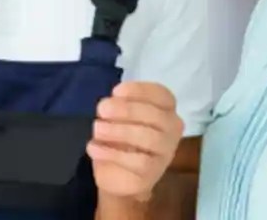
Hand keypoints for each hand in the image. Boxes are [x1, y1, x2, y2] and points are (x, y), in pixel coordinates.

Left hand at [87, 82, 183, 202]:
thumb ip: (117, 107)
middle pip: (155, 116)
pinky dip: (113, 154)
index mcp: (166, 108)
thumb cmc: (119, 137)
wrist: (117, 175)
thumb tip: (109, 105)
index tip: (115, 92)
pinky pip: (139, 162)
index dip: (139, 91)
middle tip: (101, 110)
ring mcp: (166, 152)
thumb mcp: (116, 116)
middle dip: (126, 111)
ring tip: (97, 129)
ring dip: (119, 131)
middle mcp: (172, 128)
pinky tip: (94, 148)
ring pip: (149, 138)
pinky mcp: (153, 172)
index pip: (162, 94)